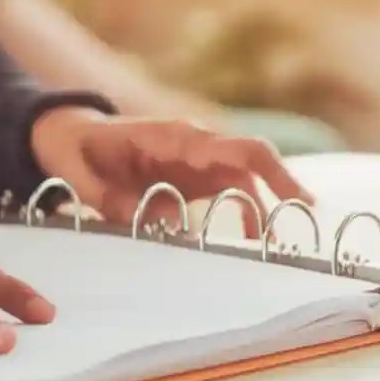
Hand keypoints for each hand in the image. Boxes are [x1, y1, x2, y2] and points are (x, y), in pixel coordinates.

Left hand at [30, 108, 312, 235]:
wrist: (72, 137)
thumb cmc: (76, 148)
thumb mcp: (76, 169)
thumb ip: (105, 194)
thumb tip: (151, 220)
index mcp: (172, 136)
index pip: (230, 146)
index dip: (262, 167)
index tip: (285, 193)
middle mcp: (196, 144)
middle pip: (253, 157)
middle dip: (283, 183)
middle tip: (307, 213)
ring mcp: (199, 161)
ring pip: (248, 178)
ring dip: (265, 207)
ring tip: (275, 245)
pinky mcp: (196, 177)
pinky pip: (232, 191)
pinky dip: (248, 213)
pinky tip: (254, 239)